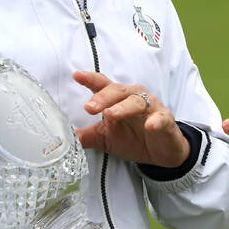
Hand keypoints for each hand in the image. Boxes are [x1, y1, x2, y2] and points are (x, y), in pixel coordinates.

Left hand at [73, 70, 189, 166]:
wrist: (161, 153)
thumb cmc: (134, 139)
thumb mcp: (105, 139)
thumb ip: (86, 136)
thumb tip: (62, 139)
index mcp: (118, 100)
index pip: (103, 85)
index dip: (91, 79)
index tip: (77, 76)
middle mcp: (134, 98)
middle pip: (118, 91)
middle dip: (103, 97)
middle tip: (89, 107)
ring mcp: (151, 108)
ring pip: (137, 102)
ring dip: (123, 107)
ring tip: (111, 114)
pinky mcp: (165, 120)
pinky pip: (161, 118)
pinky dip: (155, 121)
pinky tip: (149, 126)